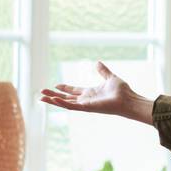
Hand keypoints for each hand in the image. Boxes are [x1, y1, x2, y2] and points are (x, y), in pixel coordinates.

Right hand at [39, 61, 153, 123]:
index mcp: (91, 93)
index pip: (74, 91)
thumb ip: (102, 71)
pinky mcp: (87, 108)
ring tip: (41, 97)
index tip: (55, 85)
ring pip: (65, 103)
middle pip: (66, 98)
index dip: (65, 89)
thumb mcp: (110, 77)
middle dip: (54, 95)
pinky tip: (53, 98)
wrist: (128, 99)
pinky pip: (71, 106)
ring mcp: (85, 105)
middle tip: (42, 93)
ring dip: (53, 101)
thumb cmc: (122, 91)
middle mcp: (86, 100)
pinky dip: (62, 103)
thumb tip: (97, 62)